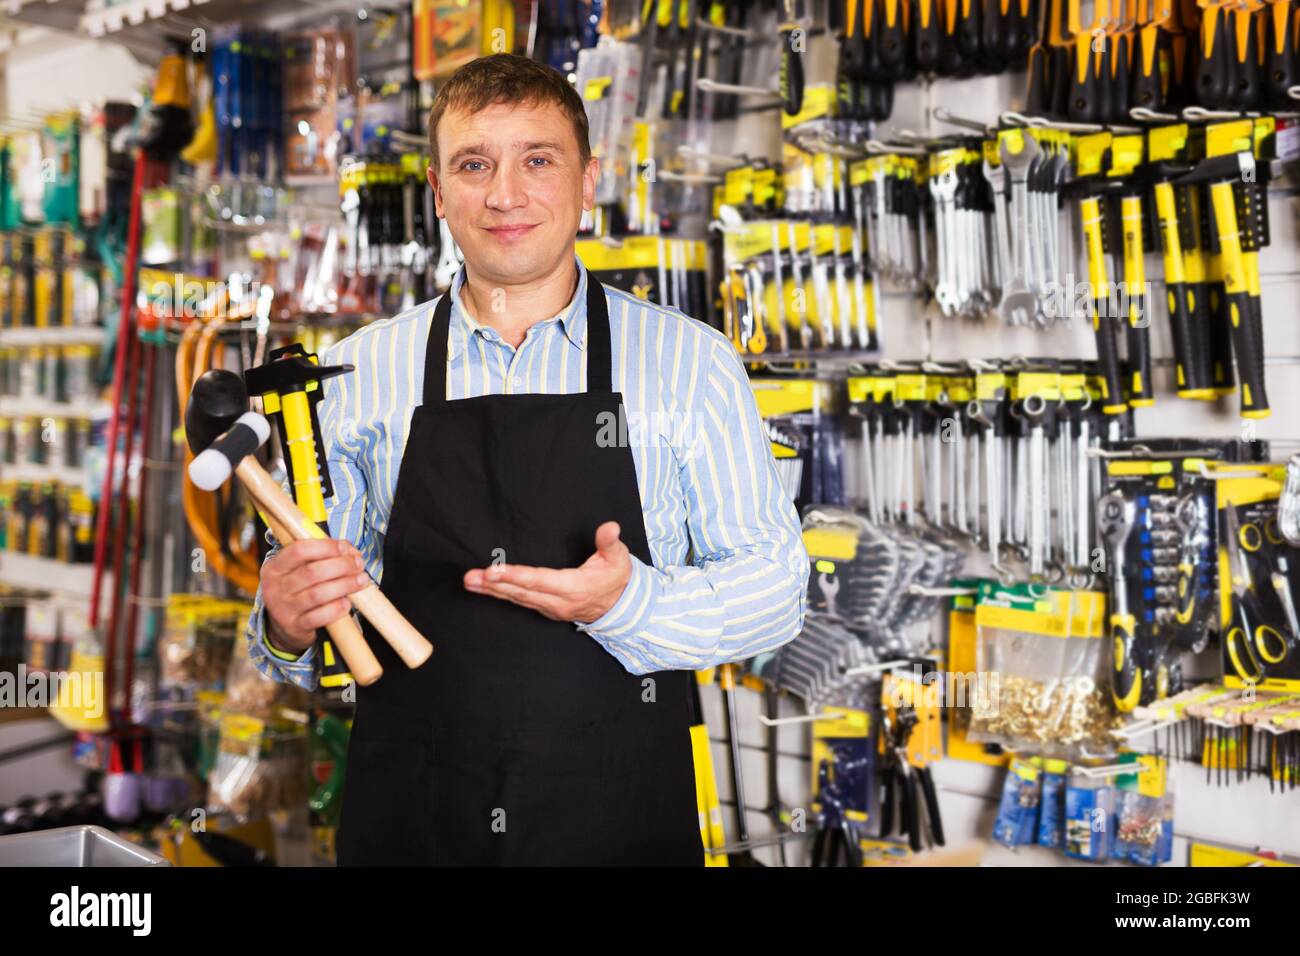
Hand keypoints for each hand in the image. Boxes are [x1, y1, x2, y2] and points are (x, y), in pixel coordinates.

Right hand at [262, 538, 370, 652]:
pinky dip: (336, 608)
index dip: (325, 546)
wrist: (283, 626)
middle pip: (312, 572)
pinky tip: (347, 603)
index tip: (344, 547)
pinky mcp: (294, 626)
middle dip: (341, 565)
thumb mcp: (300, 570)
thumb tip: (350, 551)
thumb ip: (323, 557)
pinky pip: (319, 617)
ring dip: (344, 585)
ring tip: (361, 581)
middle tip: (358, 564)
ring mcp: (283, 608)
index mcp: (275, 567)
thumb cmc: (298, 590)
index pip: (299, 550)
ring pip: (317, 594)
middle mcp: (276, 587)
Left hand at [463, 521, 631, 623]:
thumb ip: (610, 543)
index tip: (493, 570)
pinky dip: (501, 594)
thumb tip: (610, 527)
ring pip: (517, 599)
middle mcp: (558, 602)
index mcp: (574, 588)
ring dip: (492, 591)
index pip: (539, 581)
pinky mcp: (546, 609)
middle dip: (494, 584)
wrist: (621, 607)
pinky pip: (520, 601)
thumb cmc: (616, 578)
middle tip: (470, 577)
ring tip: (469, 582)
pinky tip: (485, 588)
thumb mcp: (619, 559)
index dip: (515, 576)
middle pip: (521, 593)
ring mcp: (551, 608)